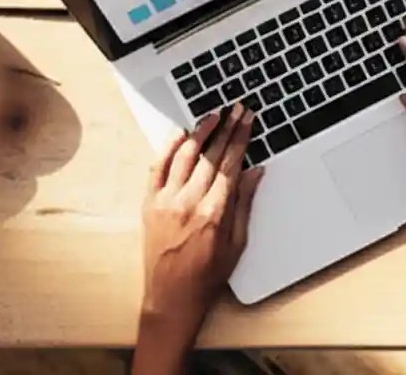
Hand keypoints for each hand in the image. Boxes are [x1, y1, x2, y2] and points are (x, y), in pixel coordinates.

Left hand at [141, 105, 263, 334]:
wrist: (172, 297)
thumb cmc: (207, 276)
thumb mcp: (237, 243)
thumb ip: (246, 203)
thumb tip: (255, 171)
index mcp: (214, 212)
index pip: (231, 163)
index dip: (241, 137)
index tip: (247, 119)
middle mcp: (188, 202)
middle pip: (211, 154)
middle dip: (226, 128)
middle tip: (235, 108)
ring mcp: (165, 201)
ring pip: (184, 155)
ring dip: (199, 131)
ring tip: (212, 115)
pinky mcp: (149, 204)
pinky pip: (157, 168)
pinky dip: (168, 148)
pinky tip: (179, 134)